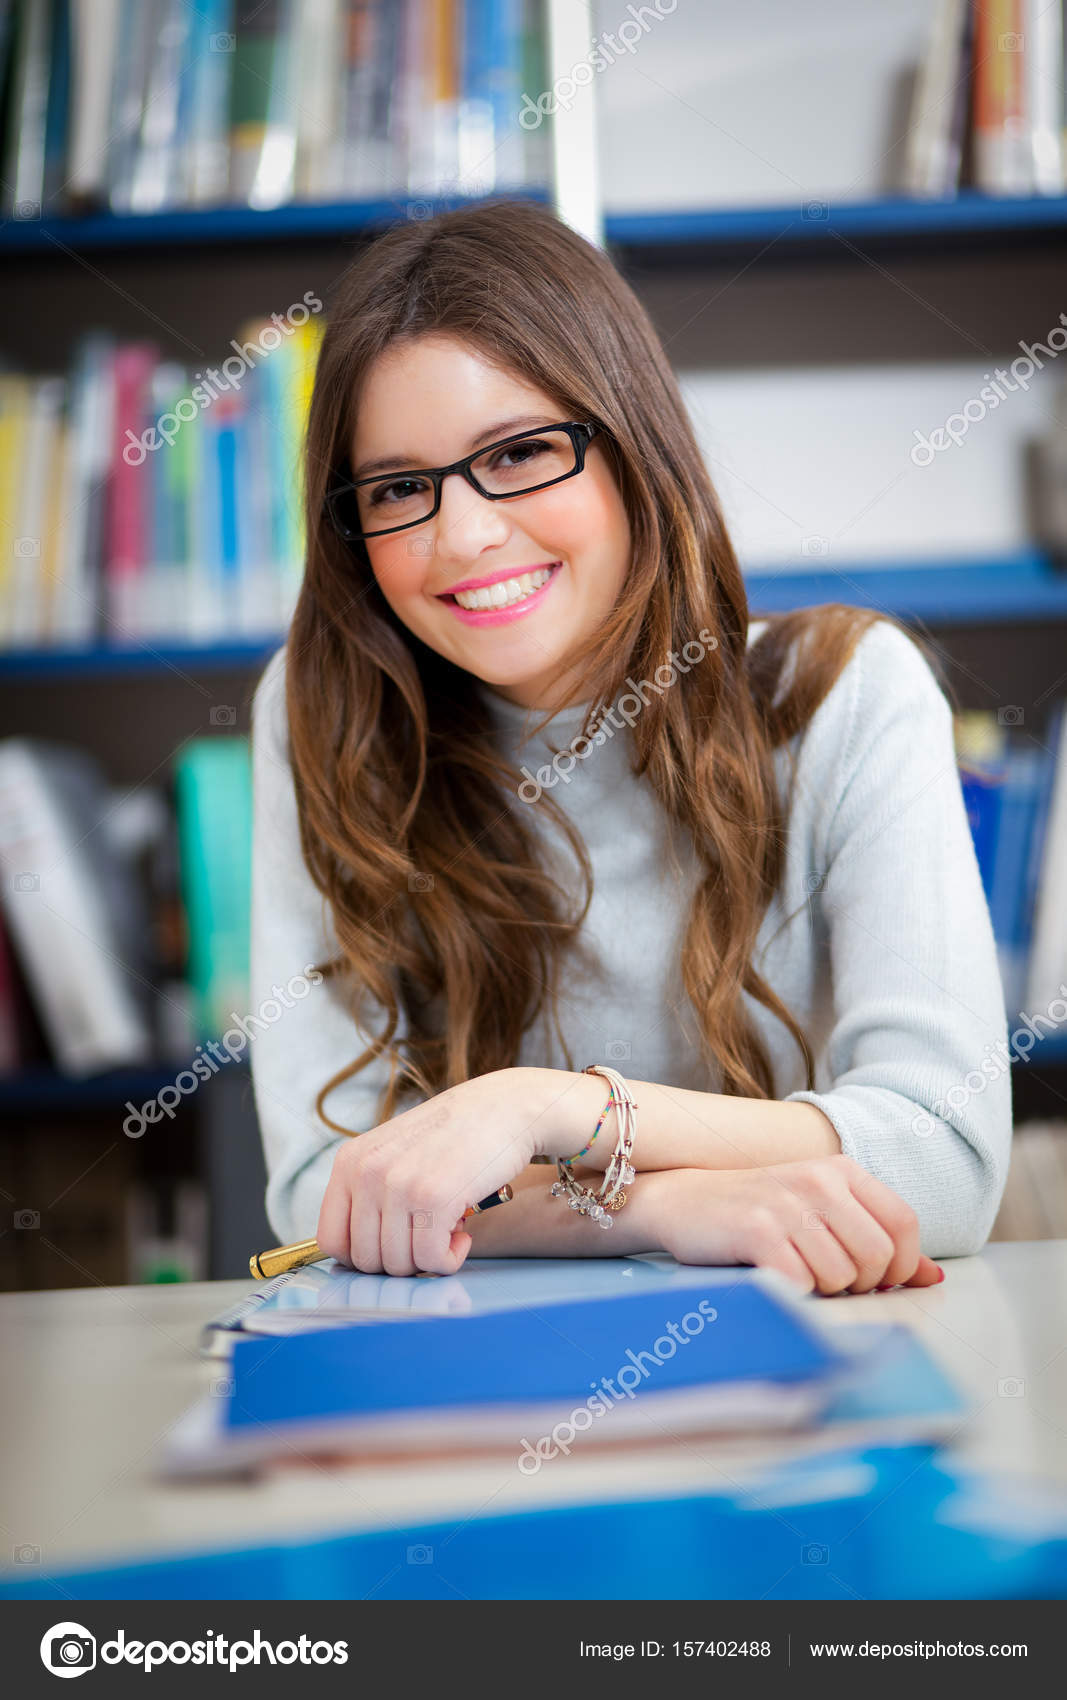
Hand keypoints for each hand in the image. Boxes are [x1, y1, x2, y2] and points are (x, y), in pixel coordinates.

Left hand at [316, 1068, 540, 1276]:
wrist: (503, 1107)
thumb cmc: (453, 1137)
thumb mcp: (393, 1155)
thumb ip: (368, 1195)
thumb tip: (358, 1256)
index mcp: (348, 1162)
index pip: (331, 1241)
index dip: (364, 1257)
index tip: (395, 1248)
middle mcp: (366, 1172)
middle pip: (366, 1260)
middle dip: (402, 1260)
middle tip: (429, 1236)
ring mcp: (397, 1185)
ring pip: (398, 1265)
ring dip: (428, 1260)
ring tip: (448, 1229)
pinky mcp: (433, 1198)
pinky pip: (431, 1260)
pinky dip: (450, 1260)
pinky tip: (463, 1236)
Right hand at [655, 1155, 942, 1294]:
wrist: (682, 1200)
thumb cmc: (760, 1214)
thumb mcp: (822, 1212)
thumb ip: (877, 1238)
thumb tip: (933, 1277)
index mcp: (841, 1170)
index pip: (904, 1224)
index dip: (900, 1265)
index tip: (874, 1280)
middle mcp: (818, 1180)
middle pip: (878, 1256)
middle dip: (860, 1285)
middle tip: (828, 1281)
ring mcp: (786, 1203)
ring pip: (841, 1276)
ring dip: (822, 1291)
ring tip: (796, 1274)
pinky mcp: (757, 1230)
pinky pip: (802, 1283)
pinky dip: (794, 1294)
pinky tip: (775, 1278)